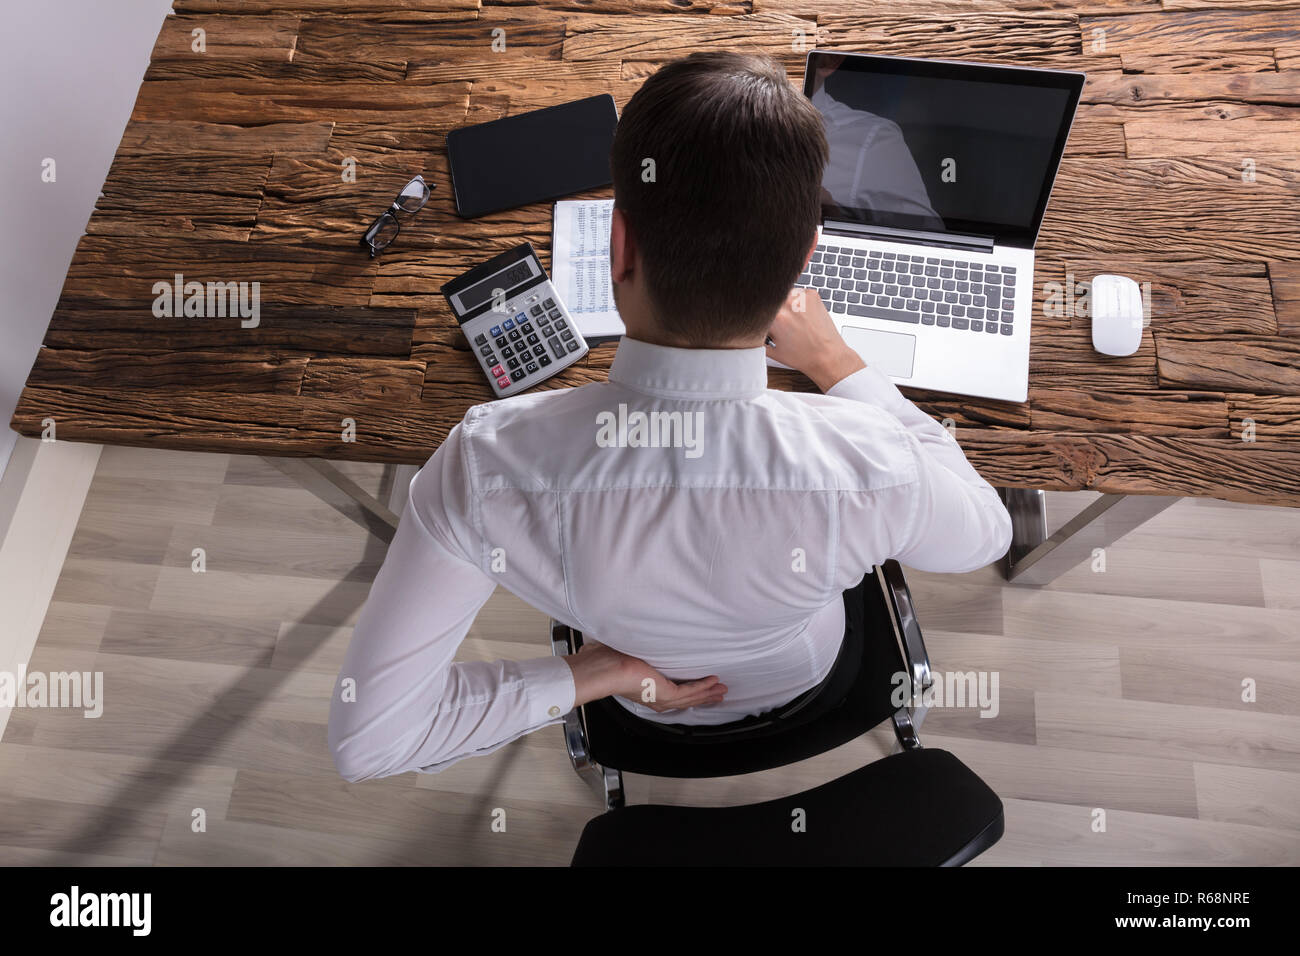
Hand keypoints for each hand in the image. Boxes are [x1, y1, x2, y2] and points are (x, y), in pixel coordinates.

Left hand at [564, 640, 727, 712]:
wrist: (603, 669)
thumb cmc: (604, 661)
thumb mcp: (621, 653)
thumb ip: (627, 648)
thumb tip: (621, 636)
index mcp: (644, 690)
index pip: (670, 693)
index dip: (686, 691)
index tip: (698, 688)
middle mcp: (653, 697)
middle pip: (686, 699)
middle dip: (703, 696)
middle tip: (719, 694)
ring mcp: (660, 697)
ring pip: (691, 697)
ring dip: (708, 693)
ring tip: (722, 690)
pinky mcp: (665, 694)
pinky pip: (690, 691)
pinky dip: (703, 687)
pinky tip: (714, 683)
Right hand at [766, 286, 864, 391]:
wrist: (827, 356)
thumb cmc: (802, 356)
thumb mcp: (771, 351)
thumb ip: (756, 337)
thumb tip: (749, 328)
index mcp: (775, 317)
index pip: (757, 308)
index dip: (758, 315)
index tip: (761, 319)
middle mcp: (788, 303)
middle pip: (770, 299)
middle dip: (771, 309)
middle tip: (780, 323)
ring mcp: (801, 296)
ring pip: (783, 294)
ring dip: (784, 303)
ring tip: (793, 320)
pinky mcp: (812, 294)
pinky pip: (797, 293)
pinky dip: (797, 302)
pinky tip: (802, 316)